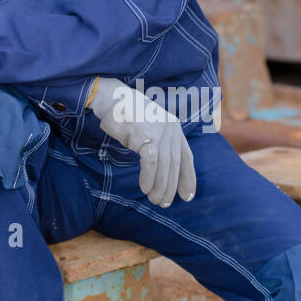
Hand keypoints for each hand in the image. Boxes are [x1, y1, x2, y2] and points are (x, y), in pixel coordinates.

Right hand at [88, 76, 195, 206]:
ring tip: (154, 199)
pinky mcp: (144, 135)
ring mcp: (158, 132)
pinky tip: (144, 187)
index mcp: (175, 128)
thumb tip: (162, 171)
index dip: (188, 178)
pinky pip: (150, 162)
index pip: (186, 157)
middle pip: (174, 165)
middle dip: (170, 187)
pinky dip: (148, 177)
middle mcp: (171, 130)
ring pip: (164, 166)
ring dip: (159, 186)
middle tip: (164, 203)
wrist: (112, 97)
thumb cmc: (129, 114)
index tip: (187, 196)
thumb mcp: (151, 127)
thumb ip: (160, 143)